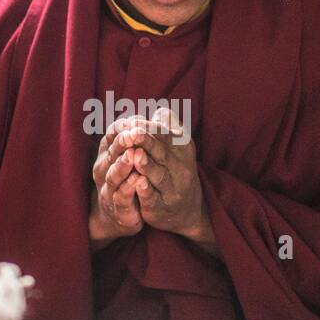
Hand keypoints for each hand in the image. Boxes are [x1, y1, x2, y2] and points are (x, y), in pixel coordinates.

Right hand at [89, 125, 144, 248]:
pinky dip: (129, 189)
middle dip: (121, 143)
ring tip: (134, 155)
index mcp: (107, 154)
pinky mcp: (118, 207)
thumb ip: (137, 136)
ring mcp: (109, 189)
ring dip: (123, 165)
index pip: (111, 137)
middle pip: (111, 153)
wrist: (119, 214)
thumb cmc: (127, 177)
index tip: (132, 119)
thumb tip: (159, 111)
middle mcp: (104, 170)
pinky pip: (122, 197)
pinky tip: (138, 181)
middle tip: (131, 134)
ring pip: (113, 175)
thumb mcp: (129, 155)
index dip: (121, 128)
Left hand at [106, 110, 218, 254]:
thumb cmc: (175, 170)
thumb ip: (167, 129)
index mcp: (183, 150)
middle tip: (132, 132)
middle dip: (147, 142)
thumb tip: (158, 109)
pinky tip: (138, 183)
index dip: (149, 128)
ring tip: (135, 155)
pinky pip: (153, 198)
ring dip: (147, 165)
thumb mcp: (177, 149)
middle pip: (162, 152)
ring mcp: (172, 190)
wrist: (187, 209)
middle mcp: (181, 168)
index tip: (133, 121)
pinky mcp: (161, 207)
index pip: (166, 134)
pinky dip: (146, 191)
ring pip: (159, 175)